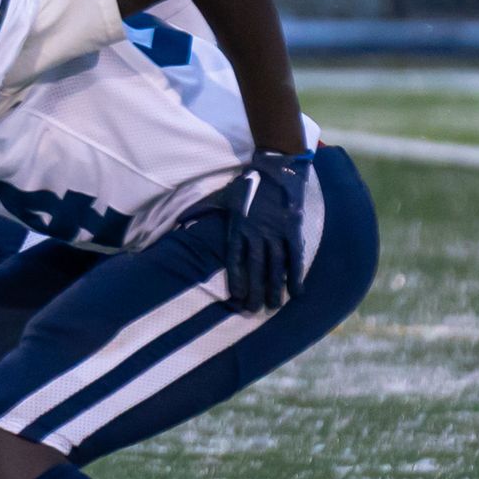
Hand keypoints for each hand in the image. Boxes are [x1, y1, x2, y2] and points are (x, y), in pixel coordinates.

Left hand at [218, 150, 306, 311]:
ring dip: (276, 287)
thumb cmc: (248, 184)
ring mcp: (276, 232)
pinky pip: (296, 256)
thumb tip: (180, 219)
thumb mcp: (223, 197)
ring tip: (274, 306)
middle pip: (256, 267)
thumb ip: (202, 210)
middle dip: (256, 290)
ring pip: (276, 266)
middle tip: (255, 310)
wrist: (277, 168)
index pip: (234, 259)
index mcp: (238, 227)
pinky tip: (297, 292)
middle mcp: (257, 233)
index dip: (236, 279)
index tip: (236, 298)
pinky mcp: (294, 229)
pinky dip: (297, 274)